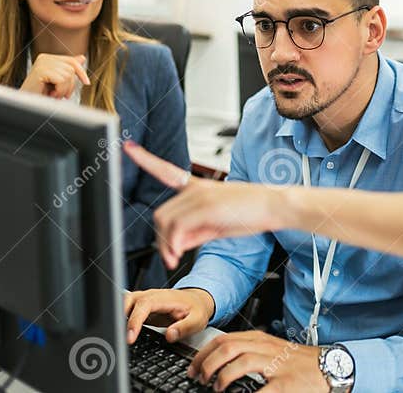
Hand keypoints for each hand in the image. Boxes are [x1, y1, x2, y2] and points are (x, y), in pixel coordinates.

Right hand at [20, 53, 89, 98]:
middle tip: (60, 94)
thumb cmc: (40, 95)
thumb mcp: (57, 81)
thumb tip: (82, 57)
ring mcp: (42, 63)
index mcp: (48, 58)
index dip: (81, 72)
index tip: (86, 82)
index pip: (71, 61)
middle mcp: (44, 58)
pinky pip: (62, 80)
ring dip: (63, 89)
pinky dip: (60, 90)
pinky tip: (50, 94)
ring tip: (53, 94)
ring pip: (68, 75)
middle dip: (70, 85)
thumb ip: (68, 68)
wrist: (26, 105)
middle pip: (71, 68)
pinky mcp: (41, 70)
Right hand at [123, 287, 214, 344]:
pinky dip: (121, 318)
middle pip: (129, 300)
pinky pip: (126, 309)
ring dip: (118, 316)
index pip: (144, 305)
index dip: (135, 320)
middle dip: (120, 317)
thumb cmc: (196, 309)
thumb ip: (184, 327)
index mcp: (164, 298)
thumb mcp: (197, 320)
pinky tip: (121, 332)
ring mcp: (145, 300)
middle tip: (119, 337)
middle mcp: (151, 296)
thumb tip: (170, 335)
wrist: (196, 301)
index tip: (130, 337)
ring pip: (124, 303)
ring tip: (118, 335)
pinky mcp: (141, 307)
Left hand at [124, 141, 287, 268]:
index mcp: (198, 186)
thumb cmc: (251, 213)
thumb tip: (176, 244)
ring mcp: (200, 194)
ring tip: (176, 257)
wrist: (274, 206)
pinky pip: (177, 228)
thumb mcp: (217, 224)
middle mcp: (195, 188)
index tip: (128, 146)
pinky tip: (180, 253)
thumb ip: (195, 231)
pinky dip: (174, 244)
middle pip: (161, 213)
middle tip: (171, 255)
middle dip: (161, 238)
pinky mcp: (206, 205)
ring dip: (166, 244)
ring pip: (165, 221)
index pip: (165, 170)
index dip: (145, 158)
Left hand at [188, 331, 327, 392]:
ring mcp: (276, 365)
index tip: (193, 367)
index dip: (204, 353)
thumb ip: (250, 353)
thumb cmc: (301, 363)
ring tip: (214, 387)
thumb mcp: (273, 351)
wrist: (331, 367)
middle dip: (206, 363)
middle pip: (227, 347)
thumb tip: (223, 362)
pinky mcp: (284, 384)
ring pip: (239, 361)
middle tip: (198, 378)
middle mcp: (266, 348)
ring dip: (220, 375)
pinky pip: (259, 390)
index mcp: (261, 340)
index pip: (224, 339)